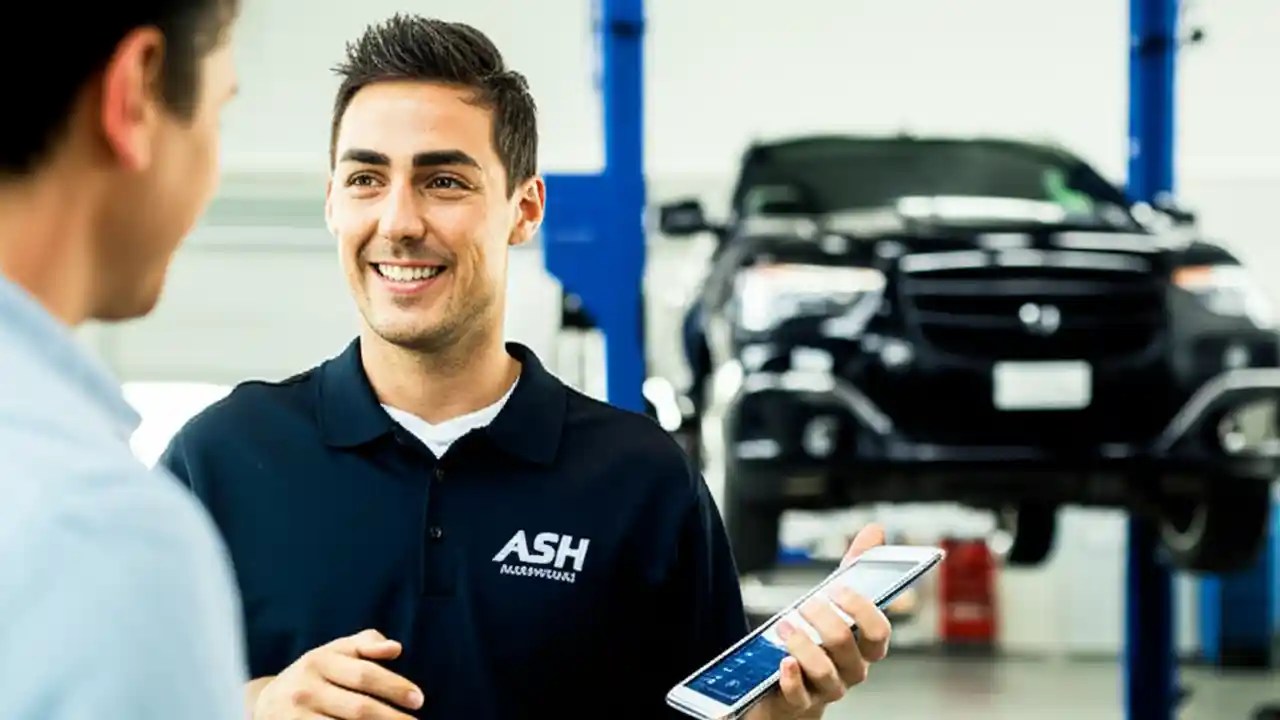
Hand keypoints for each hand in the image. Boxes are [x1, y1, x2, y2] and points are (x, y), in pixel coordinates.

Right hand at [253, 629, 423, 719]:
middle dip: (392, 718)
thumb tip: (395, 648)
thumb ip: (366, 644)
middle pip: (359, 709)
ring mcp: (296, 716)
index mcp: (320, 661)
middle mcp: (306, 689)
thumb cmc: (315, 674)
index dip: (394, 687)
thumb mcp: (336, 651)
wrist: (266, 703)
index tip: (419, 699)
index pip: (365, 675)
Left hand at [748, 524, 891, 719]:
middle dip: (825, 620)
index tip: (839, 589)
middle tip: (805, 603)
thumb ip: (856, 568)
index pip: (879, 631)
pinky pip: (800, 696)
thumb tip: (875, 531)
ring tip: (785, 625)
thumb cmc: (818, 637)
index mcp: (865, 646)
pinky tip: (783, 662)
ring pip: (825, 671)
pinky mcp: (801, 704)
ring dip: (803, 645)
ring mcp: (828, 689)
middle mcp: (852, 670)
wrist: (787, 684)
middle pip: (847, 646)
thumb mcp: (835, 601)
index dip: (861, 609)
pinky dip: (792, 678)